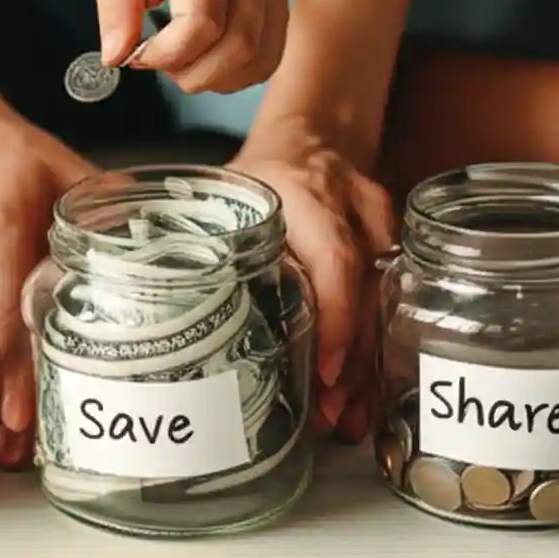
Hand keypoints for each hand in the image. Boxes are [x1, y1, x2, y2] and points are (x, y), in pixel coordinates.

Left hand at [95, 0, 287, 92]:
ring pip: (253, 61)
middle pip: (234, 48)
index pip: (200, 25)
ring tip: (183, 62)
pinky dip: (234, 79)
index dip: (167, 55)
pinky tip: (208, 65)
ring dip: (212, 80)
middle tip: (162, 64)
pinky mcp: (280, 10)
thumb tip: (116, 57)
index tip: (139, 56)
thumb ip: (115, 13)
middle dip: (190, 74)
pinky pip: (265, 63)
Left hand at [228, 131, 395, 442]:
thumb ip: (207, 248)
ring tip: (348, 419)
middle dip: (348, 360)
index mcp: (303, 194)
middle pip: (363, 293)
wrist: (311, 138)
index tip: (324, 371)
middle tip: (331, 414)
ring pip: (382, 304)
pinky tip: (364, 396)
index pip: (334, 261)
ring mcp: (379, 226)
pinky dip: (374, 352)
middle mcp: (349, 208)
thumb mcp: (229, 200)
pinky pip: (390, 304)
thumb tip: (165, 315)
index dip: (335, 319)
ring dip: (365, 366)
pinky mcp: (392, 245)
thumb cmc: (262, 178)